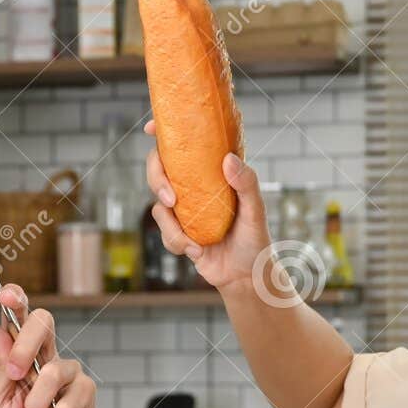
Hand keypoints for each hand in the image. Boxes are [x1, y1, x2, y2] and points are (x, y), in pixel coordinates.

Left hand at [0, 284, 96, 407]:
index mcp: (16, 357)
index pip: (17, 318)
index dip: (15, 299)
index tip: (7, 295)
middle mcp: (43, 359)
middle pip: (43, 322)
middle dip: (26, 346)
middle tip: (15, 375)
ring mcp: (66, 376)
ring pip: (56, 366)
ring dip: (39, 399)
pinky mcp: (85, 396)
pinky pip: (76, 394)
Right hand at [144, 118, 271, 290]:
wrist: (246, 278)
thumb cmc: (255, 240)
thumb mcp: (256, 211)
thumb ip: (247, 184)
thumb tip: (227, 159)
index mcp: (212, 173)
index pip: (187, 146)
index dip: (165, 134)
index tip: (151, 128)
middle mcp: (194, 187)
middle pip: (160, 169)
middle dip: (157, 180)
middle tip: (171, 199)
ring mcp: (184, 210)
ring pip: (158, 206)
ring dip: (171, 226)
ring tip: (194, 245)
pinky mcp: (178, 233)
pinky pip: (164, 233)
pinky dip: (178, 244)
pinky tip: (197, 252)